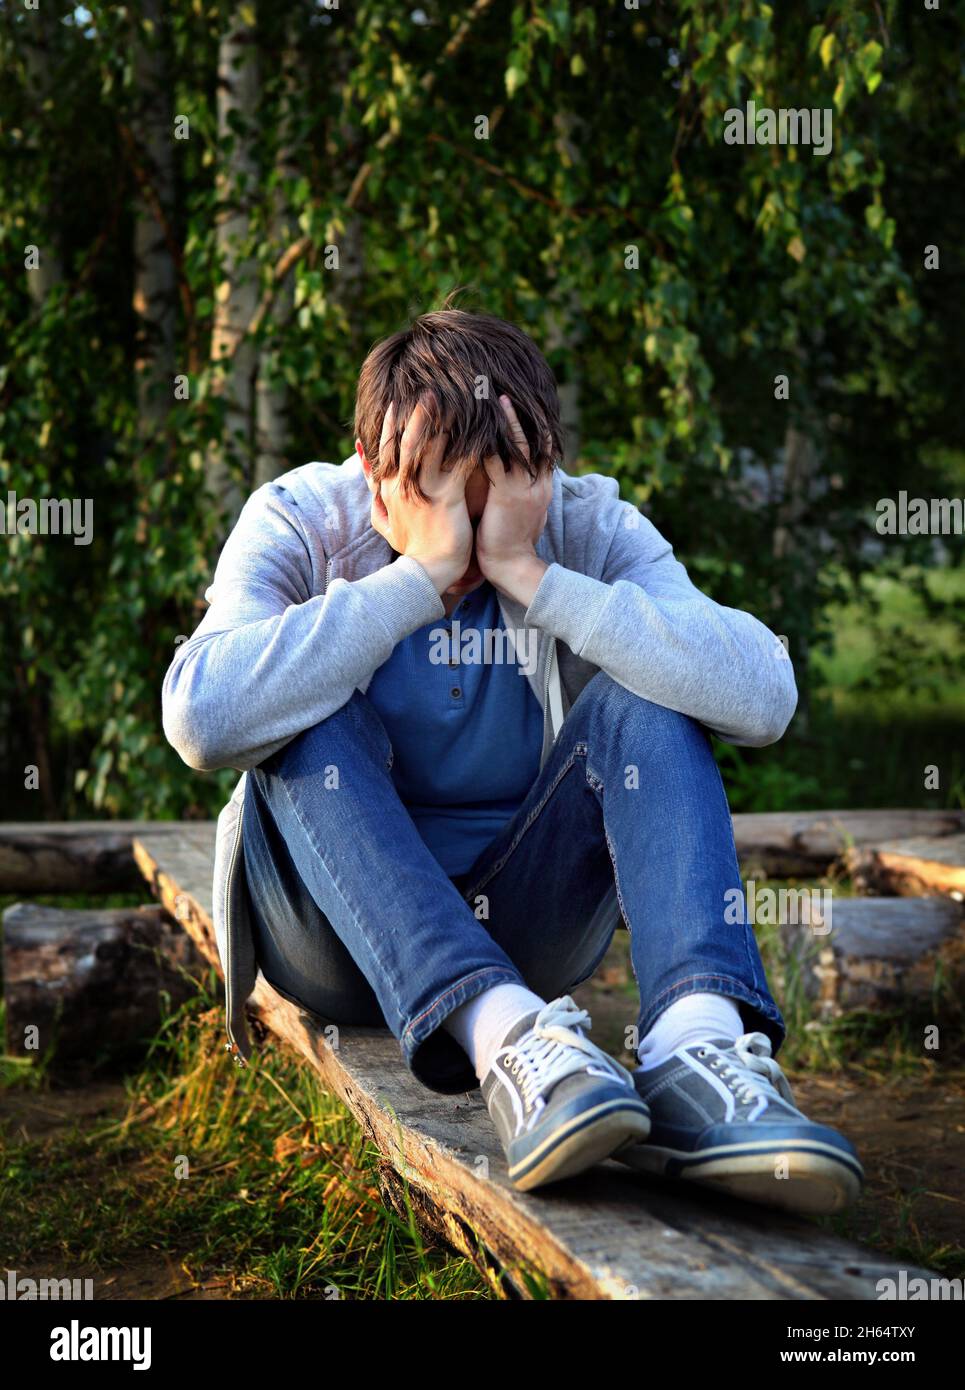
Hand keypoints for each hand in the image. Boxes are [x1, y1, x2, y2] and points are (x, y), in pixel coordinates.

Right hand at [370, 398, 473, 594]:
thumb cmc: (411, 546)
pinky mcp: (446, 500)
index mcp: (388, 488)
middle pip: (406, 441)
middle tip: (426, 389)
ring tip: (450, 399)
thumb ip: (372, 488)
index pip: (386, 449)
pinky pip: (457, 466)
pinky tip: (477, 430)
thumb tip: (361, 457)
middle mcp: (403, 485)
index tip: (397, 400)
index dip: (392, 424)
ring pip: (428, 448)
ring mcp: (424, 491)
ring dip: (440, 421)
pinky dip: (466, 446)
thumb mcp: (382, 519)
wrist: (427, 572)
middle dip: (415, 414)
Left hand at [475, 395, 550, 603]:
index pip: (539, 441)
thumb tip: (512, 468)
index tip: (512, 395)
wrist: (512, 568)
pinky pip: (497, 459)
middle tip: (497, 381)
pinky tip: (470, 422)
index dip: (528, 418)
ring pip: (517, 440)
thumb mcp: (519, 508)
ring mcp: (526, 485)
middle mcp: (538, 479)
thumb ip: (517, 485)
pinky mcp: (510, 495)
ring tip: (486, 390)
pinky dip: (484, 439)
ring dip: (501, 414)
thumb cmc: (508, 541)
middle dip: (516, 408)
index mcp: (541, 482)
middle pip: (532, 433)